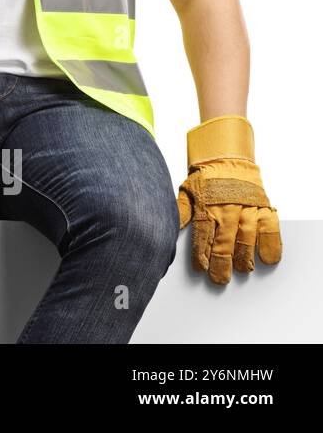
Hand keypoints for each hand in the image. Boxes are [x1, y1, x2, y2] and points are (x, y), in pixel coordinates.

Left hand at [177, 116, 281, 284]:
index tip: (201, 269)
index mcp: (206, 208)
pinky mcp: (262, 206)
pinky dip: (270, 244)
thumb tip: (166, 227)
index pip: (203, 238)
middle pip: (224, 243)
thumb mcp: (186, 192)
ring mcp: (246, 209)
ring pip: (246, 239)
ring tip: (242, 271)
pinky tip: (268, 258)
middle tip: (220, 279)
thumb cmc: (205, 177)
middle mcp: (226, 210)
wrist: (227, 157)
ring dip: (244, 258)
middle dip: (221, 264)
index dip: (201, 256)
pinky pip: (269, 228)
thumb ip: (180, 212)